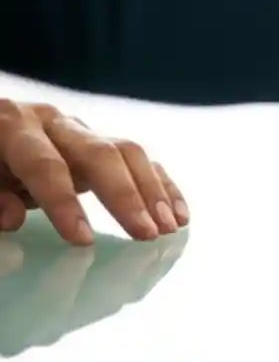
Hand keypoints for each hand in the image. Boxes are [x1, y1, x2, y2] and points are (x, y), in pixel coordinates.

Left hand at [0, 99, 187, 244]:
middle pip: (99, 153)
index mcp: (11, 126)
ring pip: (128, 152)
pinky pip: (139, 160)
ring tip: (168, 228)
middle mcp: (52, 121)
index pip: (44, 164)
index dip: (63, 202)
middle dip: (125, 195)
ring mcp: (79, 131)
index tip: (83, 240)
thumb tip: (14, 218)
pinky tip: (178, 215)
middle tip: (146, 233)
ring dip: (152, 192)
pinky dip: (161, 186)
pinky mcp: (98, 143)